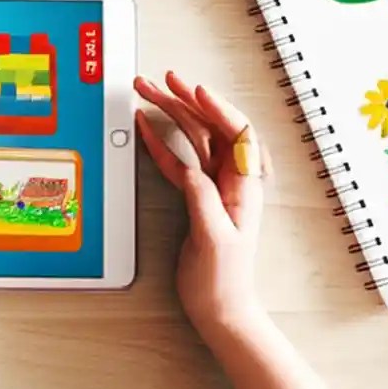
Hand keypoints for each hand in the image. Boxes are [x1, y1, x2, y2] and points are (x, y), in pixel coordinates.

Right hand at [135, 72, 270, 334]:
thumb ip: (203, 202)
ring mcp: (212, 186)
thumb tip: (189, 169)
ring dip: (170, 114)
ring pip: (191, 138)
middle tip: (159, 81)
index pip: (237, 133)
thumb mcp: (215, 239)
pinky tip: (143, 126)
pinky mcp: (194, 196)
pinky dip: (158, 142)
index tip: (195, 92)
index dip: (219, 109)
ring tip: (147, 93)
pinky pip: (176, 160)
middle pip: (210, 127)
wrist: (220, 306)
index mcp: (244, 185)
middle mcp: (230, 179)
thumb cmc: (224, 278)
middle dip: (185, 101)